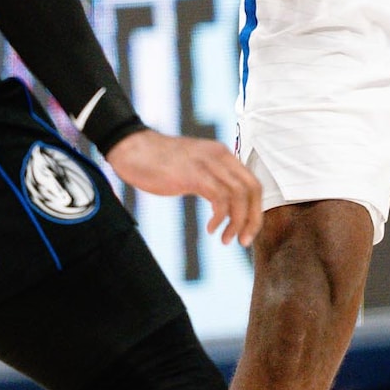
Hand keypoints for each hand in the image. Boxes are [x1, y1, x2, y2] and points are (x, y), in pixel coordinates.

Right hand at [106, 128, 262, 245]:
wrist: (133, 149)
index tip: (247, 231)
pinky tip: (210, 228)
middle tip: (243, 241)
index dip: (256, 210)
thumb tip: (226, 206)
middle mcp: (220, 156)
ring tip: (225, 239)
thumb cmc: (160, 163)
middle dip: (253, 219)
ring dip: (237, 222)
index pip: (253, 183)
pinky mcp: (194, 174)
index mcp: (223, 154)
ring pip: (239, 195)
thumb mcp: (195, 168)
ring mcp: (207, 164)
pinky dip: (220, 218)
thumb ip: (212, 180)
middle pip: (252, 189)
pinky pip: (219, 198)